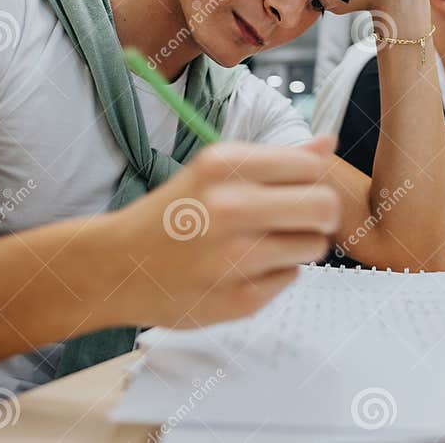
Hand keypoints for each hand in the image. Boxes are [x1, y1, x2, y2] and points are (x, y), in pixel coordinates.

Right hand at [109, 137, 338, 328]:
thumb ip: (275, 159)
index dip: (312, 179)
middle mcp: (229, 207)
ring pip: (315, 246)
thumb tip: (328, 144)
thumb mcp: (214, 172)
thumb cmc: (172, 215)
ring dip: (299, 245)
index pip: (310, 167)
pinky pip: (291, 278)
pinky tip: (244, 270)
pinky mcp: (240, 299)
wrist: (117, 267)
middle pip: (324, 207)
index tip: (298, 189)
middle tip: (299, 220)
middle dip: (320, 213)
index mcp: (223, 165)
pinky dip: (275, 274)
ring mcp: (235, 258)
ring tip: (265, 245)